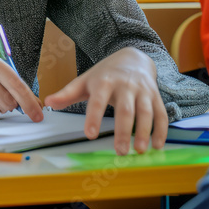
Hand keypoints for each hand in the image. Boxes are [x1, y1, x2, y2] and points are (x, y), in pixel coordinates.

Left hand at [44, 47, 167, 154]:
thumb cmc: (105, 74)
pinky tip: (158, 145)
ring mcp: (143, 91)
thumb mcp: (85, 80)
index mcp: (104, 82)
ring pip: (146, 112)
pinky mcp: (155, 96)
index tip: (90, 135)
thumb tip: (47, 103)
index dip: (93, 117)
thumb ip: (67, 93)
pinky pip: (161, 113)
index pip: (97, 100)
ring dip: (145, 132)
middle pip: (125, 110)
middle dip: (123, 131)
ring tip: (140, 150)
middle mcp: (125, 86)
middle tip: (120, 151)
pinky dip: (161, 130)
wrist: (133, 57)